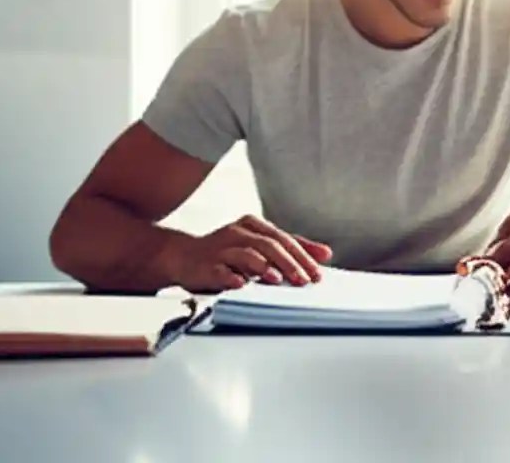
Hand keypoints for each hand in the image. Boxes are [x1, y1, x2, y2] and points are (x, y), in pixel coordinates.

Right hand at [158, 215, 332, 292]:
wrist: (183, 256)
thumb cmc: (227, 252)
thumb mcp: (260, 246)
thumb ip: (291, 248)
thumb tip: (326, 254)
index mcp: (254, 225)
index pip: (284, 239)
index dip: (303, 255)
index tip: (318, 273)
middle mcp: (239, 232)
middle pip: (269, 245)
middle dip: (289, 263)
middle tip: (304, 280)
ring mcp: (221, 247)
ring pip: (246, 254)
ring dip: (263, 267)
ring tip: (277, 279)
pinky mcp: (206, 264)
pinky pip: (220, 269)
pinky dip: (231, 276)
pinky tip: (241, 284)